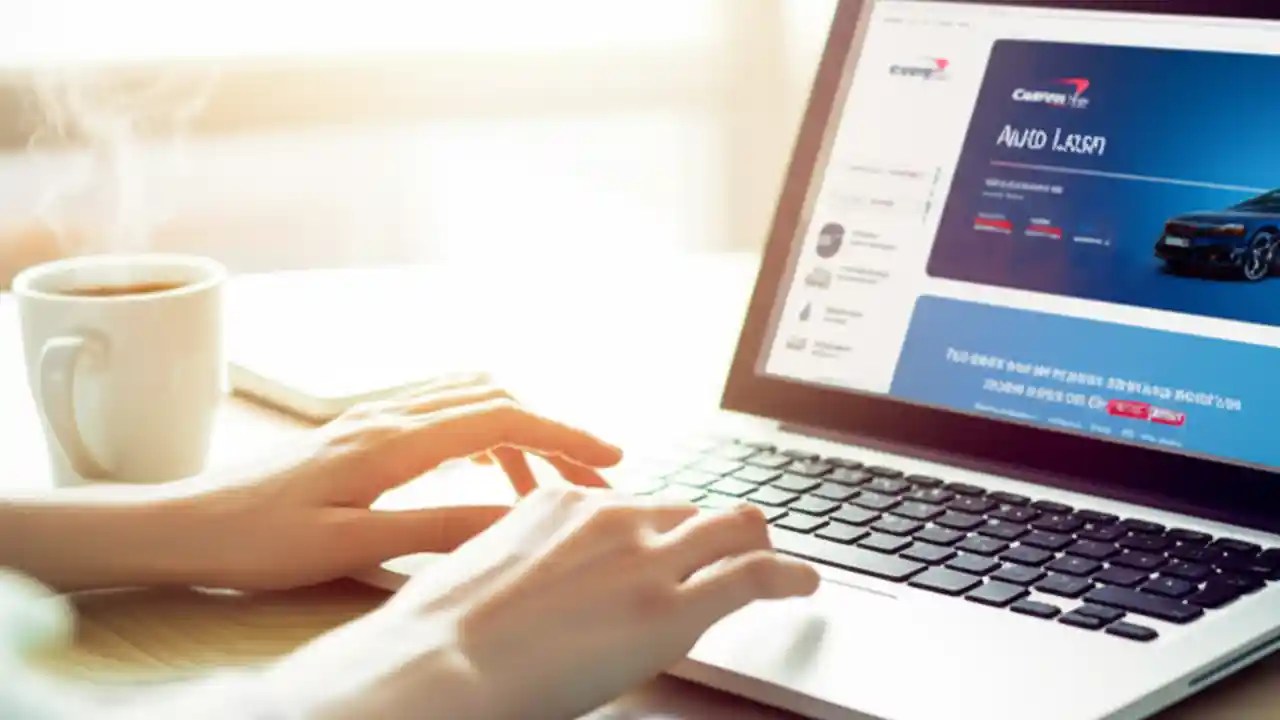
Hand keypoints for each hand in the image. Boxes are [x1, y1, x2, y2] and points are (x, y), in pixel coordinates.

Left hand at [175, 374, 622, 589]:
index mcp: (391, 441)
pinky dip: (481, 427)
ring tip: (548, 477)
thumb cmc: (256, 541)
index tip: (610, 458)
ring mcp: (371, 417)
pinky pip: (439, 410)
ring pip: (468, 398)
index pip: (500, 417)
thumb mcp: (349, 546)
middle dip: (553, 430)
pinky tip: (484, 463)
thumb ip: (434, 527)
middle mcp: (386, 415)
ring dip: (519, 425)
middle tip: (593, 476)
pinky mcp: (358, 430)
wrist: (183, 524)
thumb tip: (512, 518)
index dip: (563, 432)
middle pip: (494, 399)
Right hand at [266, 488, 819, 719]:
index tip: (675, 537)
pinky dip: (788, 575)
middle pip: (690, 510)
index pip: (637, 504)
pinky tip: (804, 584)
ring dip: (759, 544)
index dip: (664, 526)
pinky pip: (752, 574)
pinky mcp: (672, 607)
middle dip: (713, 532)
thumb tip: (539, 585)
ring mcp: (646, 559)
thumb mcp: (485, 571)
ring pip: (731, 527)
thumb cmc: (444, 632)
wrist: (442, 662)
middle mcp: (612, 518)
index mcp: (564, 505)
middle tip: (731, 550)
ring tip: (780, 561)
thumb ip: (528, 562)